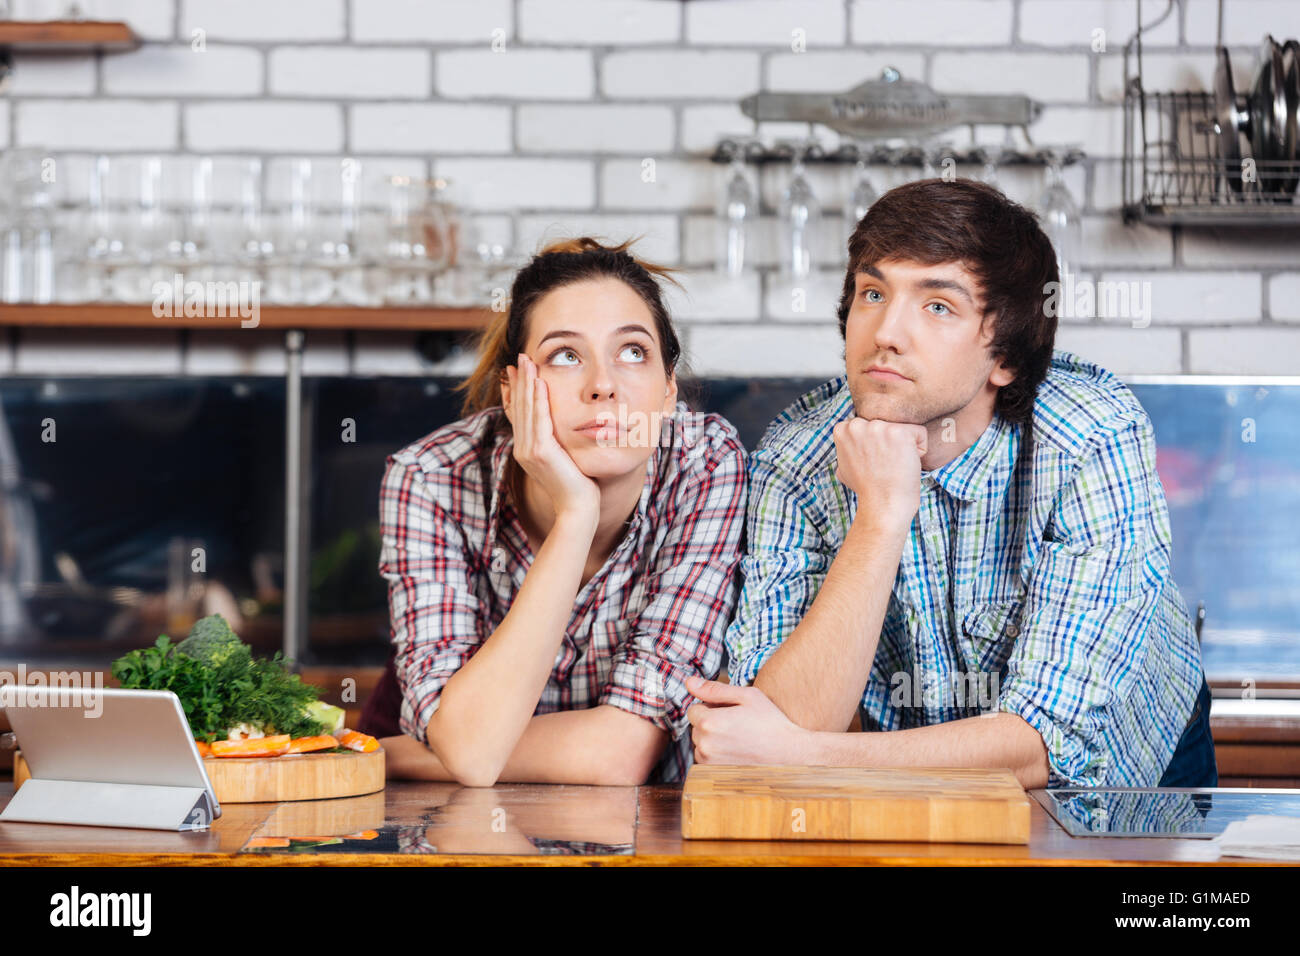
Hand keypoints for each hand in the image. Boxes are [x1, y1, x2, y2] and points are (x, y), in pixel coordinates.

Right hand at [502, 353, 599, 522]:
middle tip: (519, 357)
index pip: (518, 414)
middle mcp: (523, 449)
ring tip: (527, 361)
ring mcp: (529, 451)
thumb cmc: (578, 486)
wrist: (578, 509)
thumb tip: (564, 427)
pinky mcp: (541, 452)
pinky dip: (539, 399)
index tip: (515, 371)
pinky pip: (539, 419)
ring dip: (527, 383)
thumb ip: (558, 442)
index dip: (515, 391)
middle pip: (519, 407)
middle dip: (519, 380)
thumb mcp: (565, 459)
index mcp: (527, 450)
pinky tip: (540, 382)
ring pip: (527, 409)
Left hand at [685, 675, 811, 765]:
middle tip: (737, 724)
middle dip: (711, 723)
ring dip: (713, 740)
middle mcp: (705, 745)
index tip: (730, 711)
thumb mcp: (747, 697)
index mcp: (710, 722)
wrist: (790, 755)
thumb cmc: (771, 723)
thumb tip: (689, 682)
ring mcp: (709, 763)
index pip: (694, 709)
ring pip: (701, 744)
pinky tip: (737, 751)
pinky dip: (717, 755)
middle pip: (697, 727)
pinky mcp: (715, 775)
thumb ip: (714, 689)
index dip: (711, 707)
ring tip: (739, 738)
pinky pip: (706, 759)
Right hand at [832, 416, 926, 529]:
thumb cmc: (867, 489)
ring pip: (903, 428)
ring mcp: (878, 427)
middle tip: (884, 464)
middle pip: (886, 424)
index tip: (872, 462)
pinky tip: (906, 464)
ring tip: (894, 464)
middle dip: (888, 443)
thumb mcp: (844, 467)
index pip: (869, 425)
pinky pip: (920, 434)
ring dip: (903, 446)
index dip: (874, 445)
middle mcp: (858, 425)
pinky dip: (919, 450)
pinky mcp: (899, 432)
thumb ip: (847, 449)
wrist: (883, 504)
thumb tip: (849, 445)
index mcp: (843, 430)